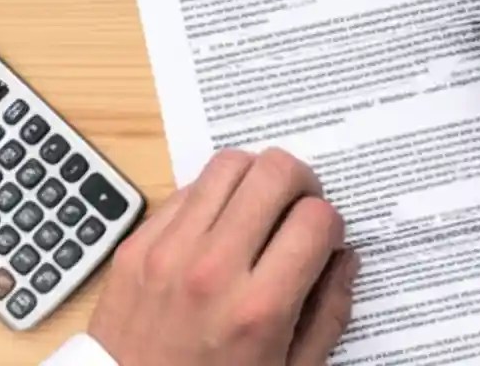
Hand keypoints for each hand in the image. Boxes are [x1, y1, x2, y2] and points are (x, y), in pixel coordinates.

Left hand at [88, 148, 359, 365]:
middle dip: (301, 183)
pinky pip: (185, 190)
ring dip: (255, 179)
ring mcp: (167, 252)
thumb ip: (328, 314)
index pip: (317, 218)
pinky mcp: (134, 246)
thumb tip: (344, 257)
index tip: (323, 242)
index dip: (331, 225)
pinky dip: (212, 198)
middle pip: (275, 171)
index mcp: (260, 308)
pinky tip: (218, 228)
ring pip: (228, 164)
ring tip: (259, 210)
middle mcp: (213, 269)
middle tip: (297, 210)